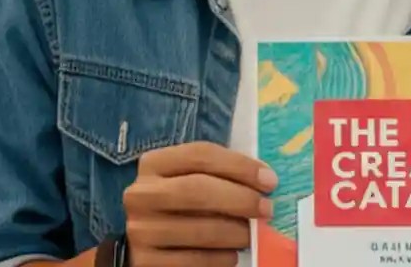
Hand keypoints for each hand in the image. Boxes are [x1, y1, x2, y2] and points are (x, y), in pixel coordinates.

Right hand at [122, 142, 276, 265]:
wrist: (143, 245)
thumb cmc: (176, 207)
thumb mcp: (186, 180)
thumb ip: (216, 175)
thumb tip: (263, 182)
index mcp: (153, 164)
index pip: (200, 155)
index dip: (239, 166)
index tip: (269, 180)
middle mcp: (141, 194)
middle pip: (197, 190)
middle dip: (240, 199)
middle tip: (266, 209)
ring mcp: (140, 230)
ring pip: (200, 230)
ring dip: (235, 233)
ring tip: (251, 235)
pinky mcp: (146, 262)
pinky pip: (194, 261)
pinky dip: (221, 259)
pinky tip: (231, 255)